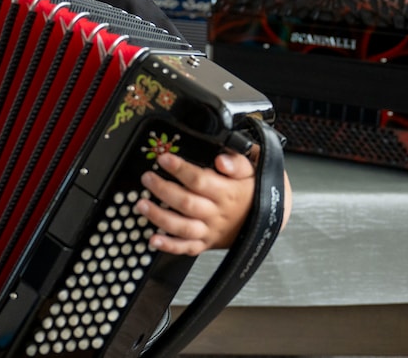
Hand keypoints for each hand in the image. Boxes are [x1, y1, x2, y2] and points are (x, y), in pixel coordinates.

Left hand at [134, 150, 255, 255]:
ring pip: (182, 227)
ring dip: (158, 217)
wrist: (266, 219)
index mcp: (227, 193)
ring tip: (141, 204)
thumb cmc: (253, 191)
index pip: (199, 180)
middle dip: (162, 190)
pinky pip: (186, 248)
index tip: (164, 159)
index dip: (180, 169)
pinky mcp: (205, 243)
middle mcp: (216, 213)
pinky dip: (168, 246)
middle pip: (186, 203)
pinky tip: (153, 239)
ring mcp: (210, 231)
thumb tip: (222, 160)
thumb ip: (237, 162)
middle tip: (147, 178)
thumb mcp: (252, 170)